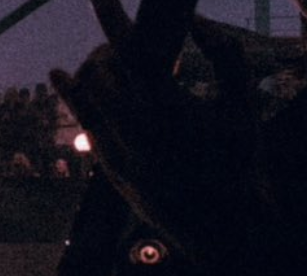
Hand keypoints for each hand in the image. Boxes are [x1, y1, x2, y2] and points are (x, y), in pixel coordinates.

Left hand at [48, 14, 255, 261]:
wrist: (222, 225)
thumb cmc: (238, 160)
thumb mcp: (244, 103)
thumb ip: (229, 57)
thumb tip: (198, 25)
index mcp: (167, 105)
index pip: (131, 49)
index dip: (113, 19)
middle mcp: (135, 129)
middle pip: (102, 71)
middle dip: (105, 48)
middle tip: (104, 23)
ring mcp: (120, 154)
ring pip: (86, 100)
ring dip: (85, 74)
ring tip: (70, 60)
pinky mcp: (112, 172)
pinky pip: (87, 127)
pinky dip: (78, 101)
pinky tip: (63, 79)